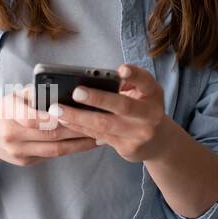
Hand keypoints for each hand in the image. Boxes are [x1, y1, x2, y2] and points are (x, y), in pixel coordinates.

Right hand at [0, 83, 98, 166]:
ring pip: (55, 150)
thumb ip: (35, 92)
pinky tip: (85, 143)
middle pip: (50, 136)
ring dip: (80, 144)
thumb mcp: (13, 96)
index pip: (33, 118)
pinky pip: (52, 155)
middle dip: (77, 130)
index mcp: (8, 115)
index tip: (75, 112)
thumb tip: (64, 90)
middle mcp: (13, 137)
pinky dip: (70, 149)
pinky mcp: (25, 162)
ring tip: (100, 137)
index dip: (55, 118)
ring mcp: (19, 153)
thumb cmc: (2, 110)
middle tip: (99, 124)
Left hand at [46, 63, 174, 163]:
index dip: (134, 75)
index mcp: (153, 94)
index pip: (145, 81)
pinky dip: (80, 127)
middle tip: (76, 92)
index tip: (120, 70)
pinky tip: (65, 120)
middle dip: (98, 99)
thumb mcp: (144, 93)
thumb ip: (129, 83)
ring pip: (105, 124)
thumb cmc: (143, 110)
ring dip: (78, 116)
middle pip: (123, 106)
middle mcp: (150, 114)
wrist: (159, 143)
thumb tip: (99, 78)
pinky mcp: (127, 148)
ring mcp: (139, 134)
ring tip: (58, 110)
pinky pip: (99, 135)